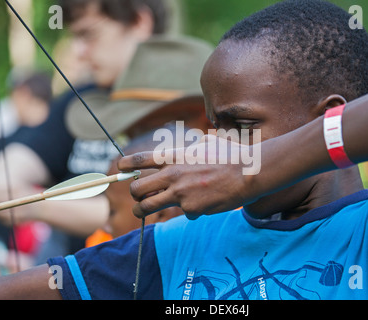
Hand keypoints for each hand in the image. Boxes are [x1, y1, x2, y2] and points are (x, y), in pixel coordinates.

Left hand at [118, 135, 259, 218]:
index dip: (125, 165)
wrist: (248, 173)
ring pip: (147, 207)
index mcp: (175, 156)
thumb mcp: (206, 144)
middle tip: (137, 197)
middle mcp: (173, 175)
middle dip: (133, 194)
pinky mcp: (191, 209)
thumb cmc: (230, 155)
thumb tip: (184, 150)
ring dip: (141, 211)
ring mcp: (180, 194)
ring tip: (141, 212)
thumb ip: (189, 149)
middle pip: (137, 188)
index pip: (140, 160)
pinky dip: (189, 211)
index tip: (120, 168)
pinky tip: (201, 204)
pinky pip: (183, 213)